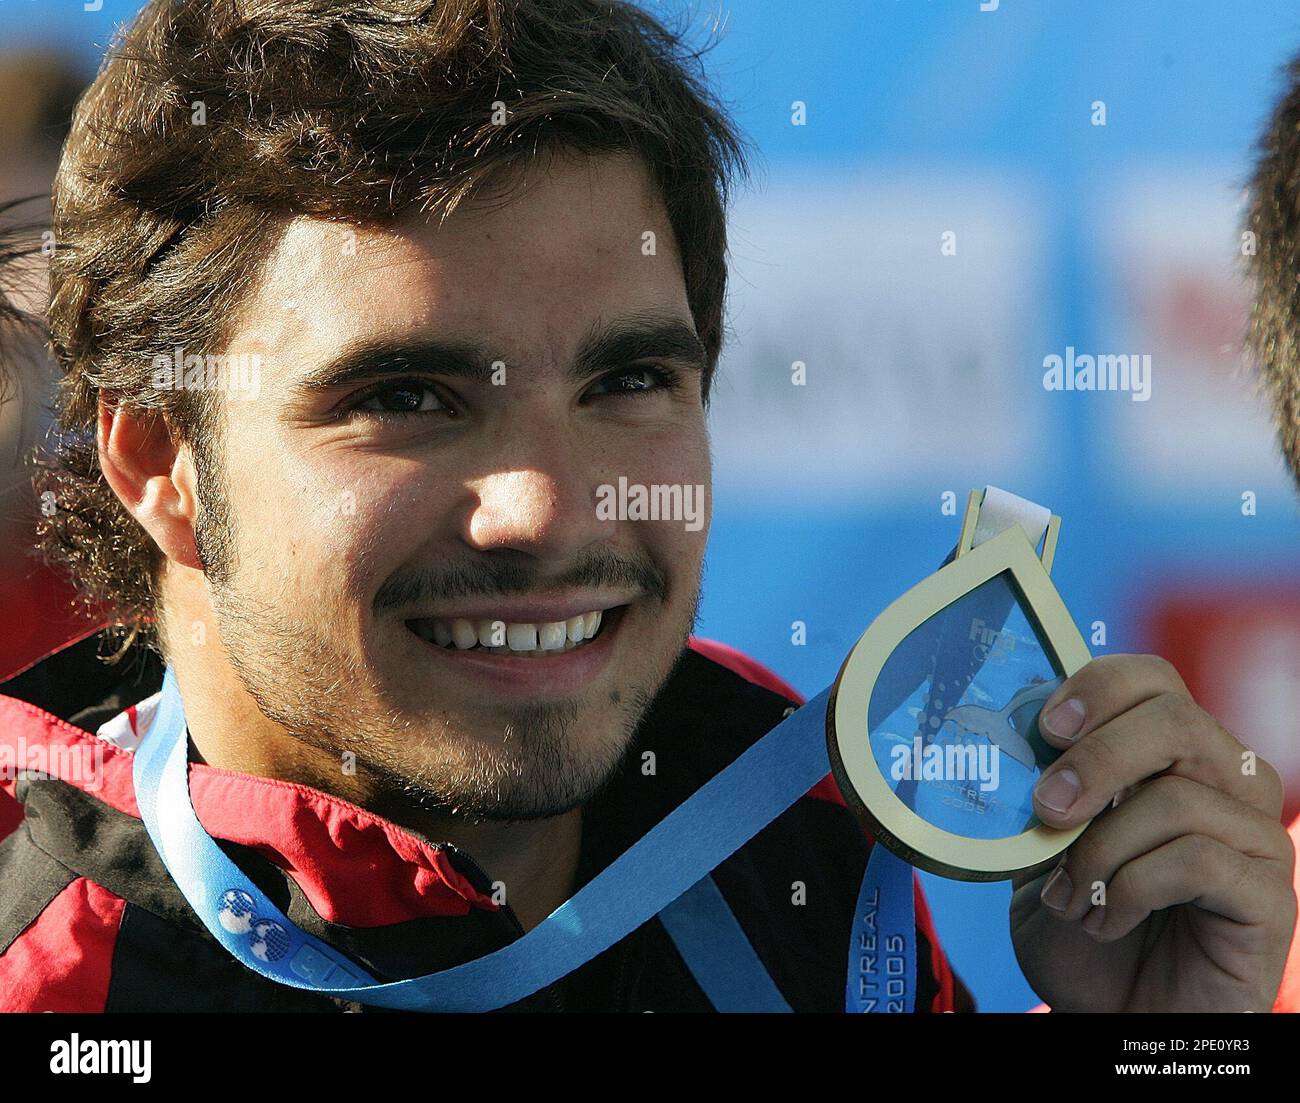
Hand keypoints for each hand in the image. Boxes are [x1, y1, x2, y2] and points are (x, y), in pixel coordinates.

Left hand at [1009, 654, 1295, 1011]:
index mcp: (1174, 755)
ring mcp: (1256, 839)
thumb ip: (1038, 788)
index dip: (1100, 687)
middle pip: (1175, 720)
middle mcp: (1227, 783)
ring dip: (1099, 852)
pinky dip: (1131, 890)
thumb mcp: (1043, 844)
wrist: (1111, 1011)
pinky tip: (1103, 921)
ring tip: (1066, 898)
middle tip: (1047, 808)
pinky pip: (1199, 861)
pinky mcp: (1271, 898)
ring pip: (1177, 799)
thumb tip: (1001, 738)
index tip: (1045, 726)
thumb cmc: (1081, 920)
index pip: (1154, 681)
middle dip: (1096, 759)